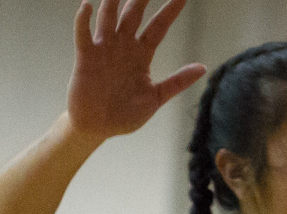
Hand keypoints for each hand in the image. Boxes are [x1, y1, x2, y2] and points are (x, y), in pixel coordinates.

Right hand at [66, 0, 204, 141]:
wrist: (98, 128)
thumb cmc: (126, 114)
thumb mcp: (156, 97)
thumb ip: (177, 81)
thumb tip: (203, 67)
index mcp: (141, 55)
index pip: (158, 27)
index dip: (170, 11)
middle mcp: (123, 47)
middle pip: (133, 14)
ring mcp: (103, 50)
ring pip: (108, 18)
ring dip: (112, 1)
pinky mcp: (86, 58)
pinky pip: (83, 35)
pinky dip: (84, 21)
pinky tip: (88, 6)